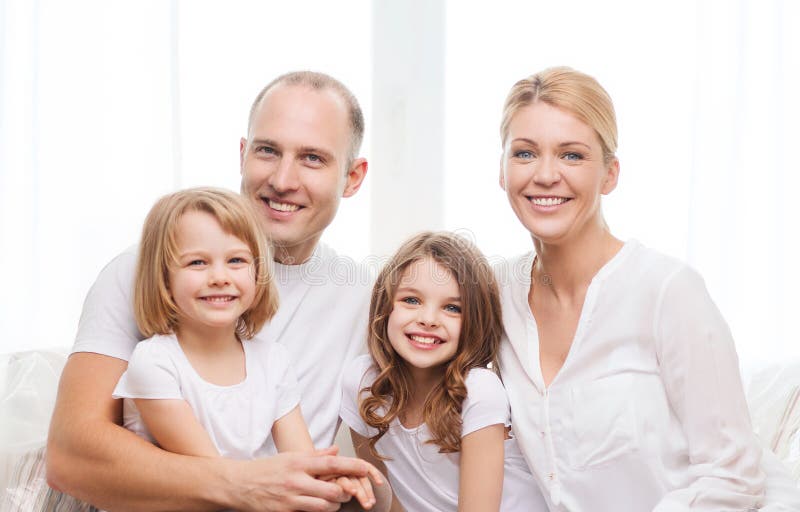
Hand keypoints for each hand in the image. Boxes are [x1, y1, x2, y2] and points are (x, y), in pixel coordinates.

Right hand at [228, 446, 383, 511]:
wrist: (238, 484)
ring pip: (326, 507)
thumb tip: (336, 451)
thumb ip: (315, 455)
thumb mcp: (290, 457)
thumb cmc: (265, 469)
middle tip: (345, 491)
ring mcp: (291, 499)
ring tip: (330, 500)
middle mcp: (297, 480)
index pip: (334, 464)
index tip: (368, 470)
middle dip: (345, 493)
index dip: (355, 467)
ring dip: (334, 505)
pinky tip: (315, 506)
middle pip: (334, 490)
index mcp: (300, 462)